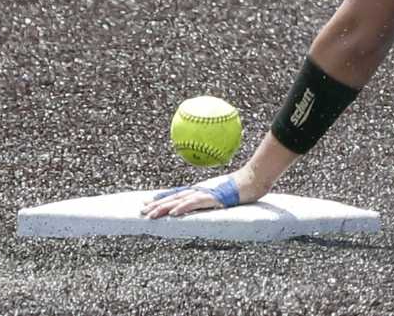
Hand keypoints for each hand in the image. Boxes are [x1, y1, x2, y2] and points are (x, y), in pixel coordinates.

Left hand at [140, 172, 258, 218]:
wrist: (252, 180)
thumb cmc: (240, 186)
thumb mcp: (222, 192)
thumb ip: (211, 196)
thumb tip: (207, 201)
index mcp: (199, 190)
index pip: (176, 194)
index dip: (161, 198)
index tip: (147, 202)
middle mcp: (198, 190)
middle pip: (174, 198)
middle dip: (157, 204)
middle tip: (141, 211)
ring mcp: (204, 194)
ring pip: (180, 201)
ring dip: (164, 208)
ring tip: (151, 214)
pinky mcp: (212, 198)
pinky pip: (194, 204)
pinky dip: (183, 208)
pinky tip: (173, 213)